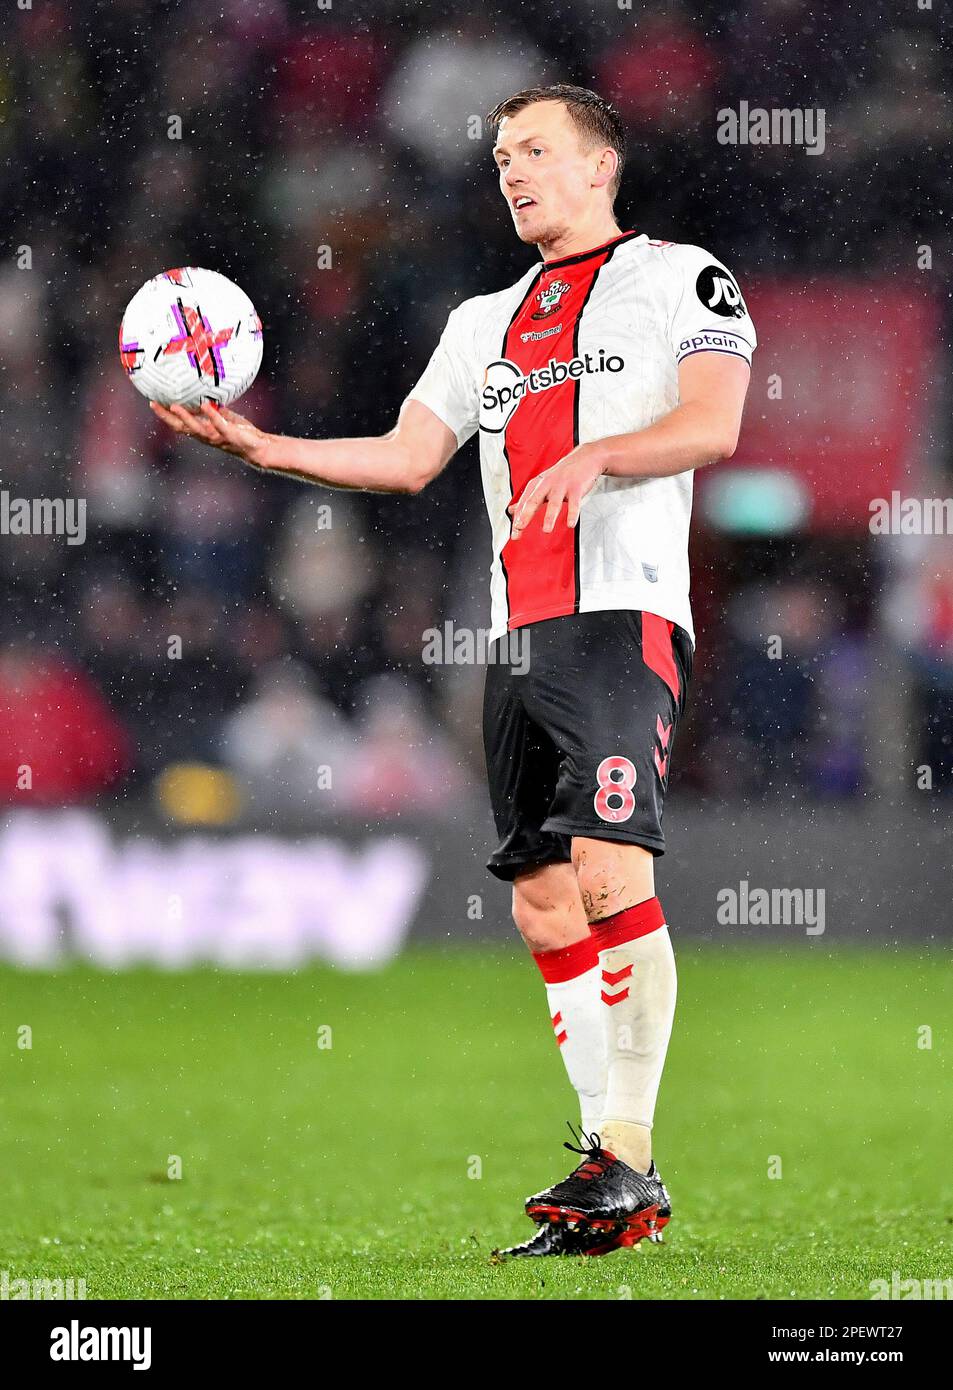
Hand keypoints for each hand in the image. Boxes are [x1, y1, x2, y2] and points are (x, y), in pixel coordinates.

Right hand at [149, 401, 271, 468]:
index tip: (153, 403)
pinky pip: (219, 425)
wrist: (260, 447)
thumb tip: (203, 397)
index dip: (166, 416)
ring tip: (174, 406)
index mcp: (204, 432)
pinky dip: (212, 415)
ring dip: (185, 417)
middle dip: (167, 417)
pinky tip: (205, 405)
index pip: (180, 424)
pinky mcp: (230, 435)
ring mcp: (218, 436)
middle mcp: (207, 436)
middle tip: (154, 404)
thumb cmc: (241, 434)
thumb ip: (213, 411)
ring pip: (197, 428)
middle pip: (182, 428)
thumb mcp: (224, 419)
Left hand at [508, 444, 606, 539]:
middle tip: (520, 527)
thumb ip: (528, 498)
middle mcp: (548, 484)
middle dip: (526, 514)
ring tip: (546, 530)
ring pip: (554, 502)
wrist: (585, 458)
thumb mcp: (542, 484)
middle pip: (534, 500)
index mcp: (538, 484)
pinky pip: (574, 503)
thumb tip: (512, 510)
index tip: (514, 532)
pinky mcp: (576, 488)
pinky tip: (570, 523)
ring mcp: (562, 485)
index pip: (524, 503)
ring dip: (549, 517)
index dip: (518, 518)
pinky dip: (572, 514)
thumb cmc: (563, 473)